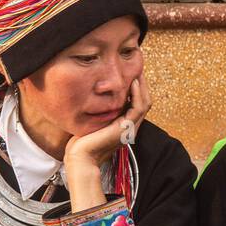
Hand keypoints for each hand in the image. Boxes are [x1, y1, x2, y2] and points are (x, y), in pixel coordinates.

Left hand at [62, 73, 151, 200]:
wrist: (80, 157)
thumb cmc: (82, 142)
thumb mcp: (92, 121)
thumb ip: (98, 111)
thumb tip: (93, 95)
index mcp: (124, 127)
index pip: (137, 104)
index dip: (137, 89)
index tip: (131, 74)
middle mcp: (130, 128)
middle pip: (144, 102)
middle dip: (142, 84)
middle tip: (137, 68)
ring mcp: (130, 128)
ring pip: (145, 103)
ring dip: (143, 86)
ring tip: (137, 71)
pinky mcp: (126, 128)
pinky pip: (138, 108)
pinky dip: (138, 94)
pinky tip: (133, 83)